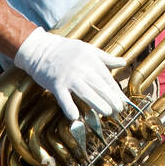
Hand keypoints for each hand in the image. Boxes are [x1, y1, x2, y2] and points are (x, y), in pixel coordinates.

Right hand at [14, 28, 128, 120]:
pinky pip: (63, 97)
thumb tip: (124, 62)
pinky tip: (75, 116)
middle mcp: (81, 67)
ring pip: (85, 91)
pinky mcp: (55, 84)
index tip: (122, 101)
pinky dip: (68, 107)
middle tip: (119, 110)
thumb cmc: (66, 49)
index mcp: (90, 59)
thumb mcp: (88, 49)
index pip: (106, 77)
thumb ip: (106, 58)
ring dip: (97, 102)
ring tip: (107, 112)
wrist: (40, 49)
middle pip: (98, 85)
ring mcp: (68, 77)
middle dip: (110, 98)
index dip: (115, 90)